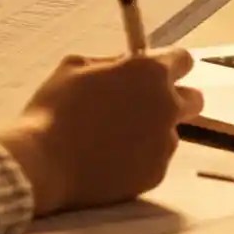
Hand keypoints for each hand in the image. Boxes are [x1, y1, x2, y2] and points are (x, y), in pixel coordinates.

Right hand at [0, 48, 203, 214]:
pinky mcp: (156, 173)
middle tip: (142, 106)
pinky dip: (139, 159)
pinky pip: (154, 160)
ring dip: (151, 132)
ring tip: (113, 140)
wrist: (42, 163)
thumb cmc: (55, 108)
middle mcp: (167, 106)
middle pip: (192, 99)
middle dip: (173, 99)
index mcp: (150, 73)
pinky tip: (109, 159)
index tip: (152, 72)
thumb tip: (125, 64)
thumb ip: (111, 62)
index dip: (167, 64)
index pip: (182, 60)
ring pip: (170, 132)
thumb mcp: (76, 67)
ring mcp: (164, 143)